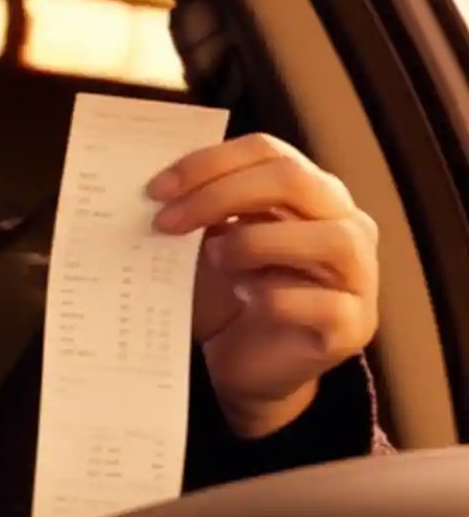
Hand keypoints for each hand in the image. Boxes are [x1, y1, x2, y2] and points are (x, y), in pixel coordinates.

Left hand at [147, 133, 378, 437]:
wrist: (248, 364)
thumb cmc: (231, 293)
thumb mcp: (211, 241)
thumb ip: (201, 208)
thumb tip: (160, 186)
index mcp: (311, 191)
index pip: (267, 152)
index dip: (210, 162)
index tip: (157, 189)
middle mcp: (346, 223)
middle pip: (292, 180)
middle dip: (219, 195)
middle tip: (165, 222)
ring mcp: (359, 275)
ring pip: (326, 237)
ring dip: (254, 243)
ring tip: (214, 260)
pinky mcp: (353, 325)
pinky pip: (321, 303)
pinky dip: (274, 297)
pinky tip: (245, 297)